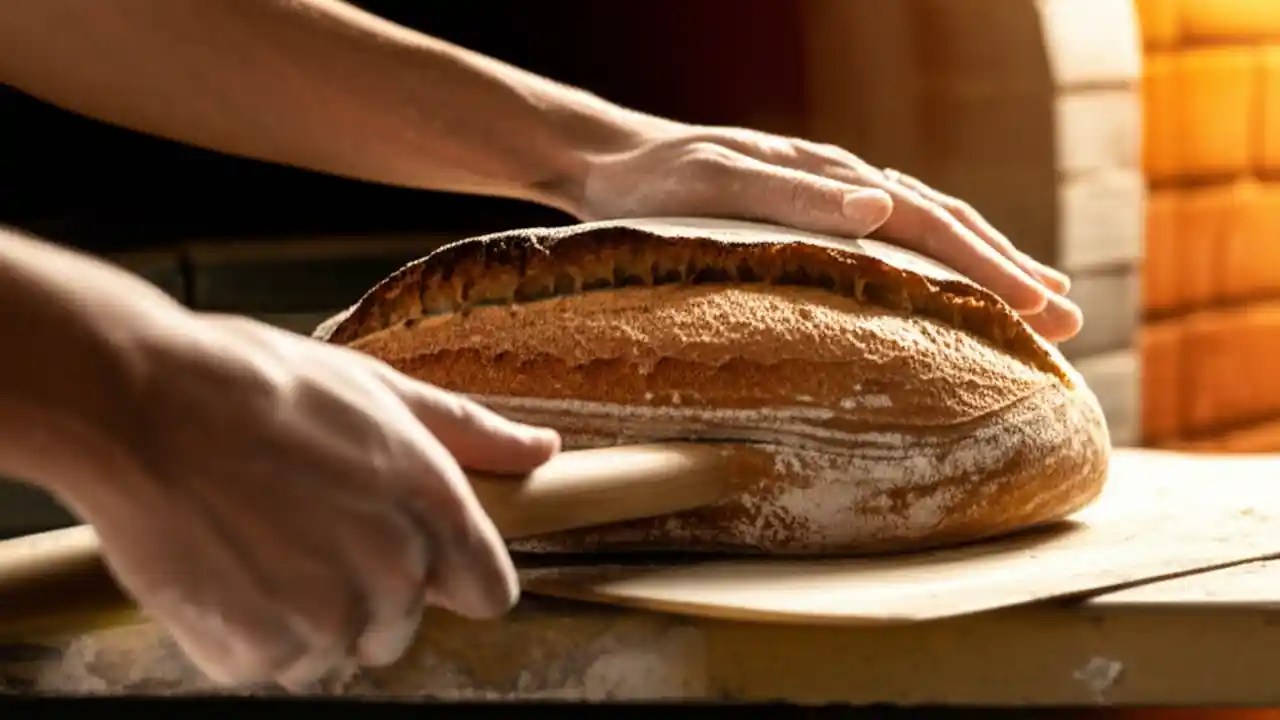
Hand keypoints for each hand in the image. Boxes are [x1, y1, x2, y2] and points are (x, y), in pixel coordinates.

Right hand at [56, 314, 559, 689]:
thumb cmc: (261, 387)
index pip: (489, 594)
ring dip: (306, 615)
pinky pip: (271, 664)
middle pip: (402, 627)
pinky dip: (250, 631)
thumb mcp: (382, 391)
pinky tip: (229, 566)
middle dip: (367, 591)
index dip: (454, 576)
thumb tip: (542, 450)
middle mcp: (391, 576)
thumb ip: (473, 435)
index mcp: (435, 511)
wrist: (141, 406)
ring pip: (335, 652)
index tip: (417, 558)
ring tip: (263, 541)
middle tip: (311, 527)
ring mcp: (321, 621)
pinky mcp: (252, 651)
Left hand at [577, 124, 1081, 341]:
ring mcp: (829, 195)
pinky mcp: (810, 213)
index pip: (929, 224)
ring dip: (983, 265)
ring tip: (1037, 300)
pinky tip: (947, 283)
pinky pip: (891, 238)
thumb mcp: (717, 183)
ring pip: (925, 228)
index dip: (990, 267)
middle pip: (944, 224)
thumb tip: (879, 207)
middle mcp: (842, 182)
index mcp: (832, 176)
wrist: (611, 162)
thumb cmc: (656, 182)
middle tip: (1069, 319)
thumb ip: (793, 195)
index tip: (1044, 308)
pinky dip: (934, 261)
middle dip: (1008, 271)